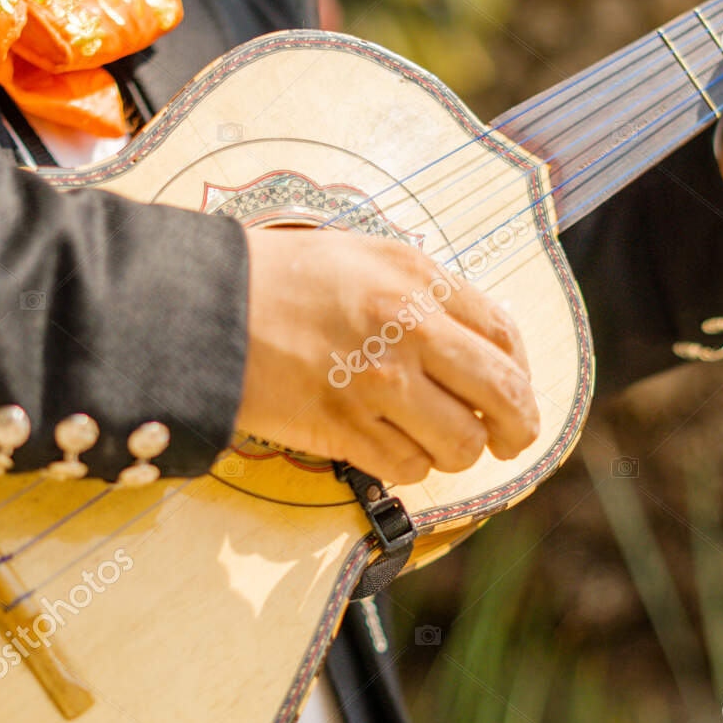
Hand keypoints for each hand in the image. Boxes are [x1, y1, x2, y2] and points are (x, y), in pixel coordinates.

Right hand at [235, 228, 540, 484]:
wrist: (200, 306)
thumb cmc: (275, 278)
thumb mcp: (361, 255)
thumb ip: (422, 292)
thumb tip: (474, 342)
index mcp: (416, 277)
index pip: (504, 334)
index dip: (523, 374)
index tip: (516, 393)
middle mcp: (406, 328)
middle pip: (502, 393)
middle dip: (517, 427)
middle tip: (510, 441)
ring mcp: (375, 382)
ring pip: (459, 443)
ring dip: (454, 452)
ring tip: (431, 440)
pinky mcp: (341, 428)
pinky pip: (406, 467)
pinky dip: (407, 466)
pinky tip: (386, 447)